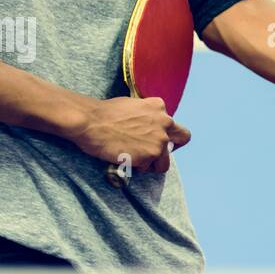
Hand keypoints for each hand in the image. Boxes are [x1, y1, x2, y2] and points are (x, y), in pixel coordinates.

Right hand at [66, 96, 191, 174]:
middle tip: (155, 153)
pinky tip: (125, 158)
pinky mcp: (151, 155)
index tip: (152, 138)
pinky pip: (148, 169)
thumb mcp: (132, 105)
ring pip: (165, 161)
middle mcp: (165, 122)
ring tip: (133, 158)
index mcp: (159, 107)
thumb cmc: (104, 113)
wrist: (91, 122)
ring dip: (151, 163)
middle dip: (171, 147)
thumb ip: (146, 115)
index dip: (164, 133)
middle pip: (183, 138)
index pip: (172, 123)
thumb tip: (148, 125)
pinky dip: (137, 167)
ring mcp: (159, 140)